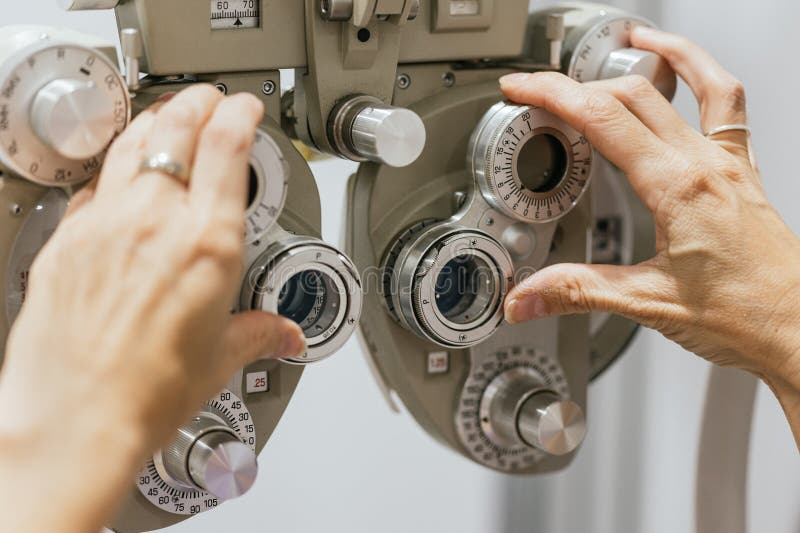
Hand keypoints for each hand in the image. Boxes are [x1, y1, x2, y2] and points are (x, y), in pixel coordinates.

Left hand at [0, 85, 305, 532]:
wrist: (76, 420)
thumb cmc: (147, 394)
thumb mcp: (220, 357)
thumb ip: (259, 332)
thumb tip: (282, 334)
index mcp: (207, 243)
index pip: (225, 145)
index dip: (240, 112)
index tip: (245, 108)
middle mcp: (154, 221)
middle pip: (174, 127)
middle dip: (197, 103)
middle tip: (208, 102)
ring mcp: (103, 225)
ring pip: (130, 144)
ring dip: (154, 123)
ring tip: (166, 123)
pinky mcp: (66, 241)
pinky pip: (94, 186)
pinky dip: (115, 169)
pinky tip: (121, 181)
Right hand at [499, 28, 799, 437]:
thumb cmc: (746, 316)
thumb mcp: (648, 304)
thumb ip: (579, 292)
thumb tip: (527, 297)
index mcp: (678, 187)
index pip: (603, 120)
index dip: (553, 96)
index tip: (522, 89)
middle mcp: (706, 164)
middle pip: (633, 95)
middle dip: (577, 84)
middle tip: (541, 90)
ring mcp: (730, 163)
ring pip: (689, 84)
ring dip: (656, 56)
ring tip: (627, 40)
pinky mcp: (742, 173)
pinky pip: (728, 105)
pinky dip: (705, 75)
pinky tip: (690, 73)